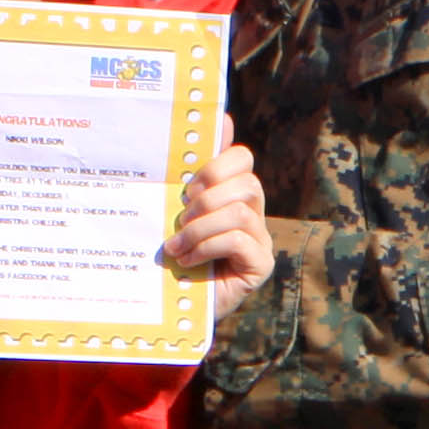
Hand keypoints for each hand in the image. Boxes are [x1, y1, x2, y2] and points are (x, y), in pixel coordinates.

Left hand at [160, 143, 271, 323]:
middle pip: (247, 182)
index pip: (242, 158)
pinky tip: (187, 261)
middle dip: (207, 197)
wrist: (169, 306)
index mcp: (231, 194)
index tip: (187, 186)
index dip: (216, 164)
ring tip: (178, 245)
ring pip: (240, 211)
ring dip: (201, 227)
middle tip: (181, 217)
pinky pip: (238, 240)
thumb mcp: (171, 211)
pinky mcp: (259, 265)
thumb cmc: (168, 256)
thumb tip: (217, 122)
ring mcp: (259, 240)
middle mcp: (252, 214)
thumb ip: (187, 175)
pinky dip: (207, 246)